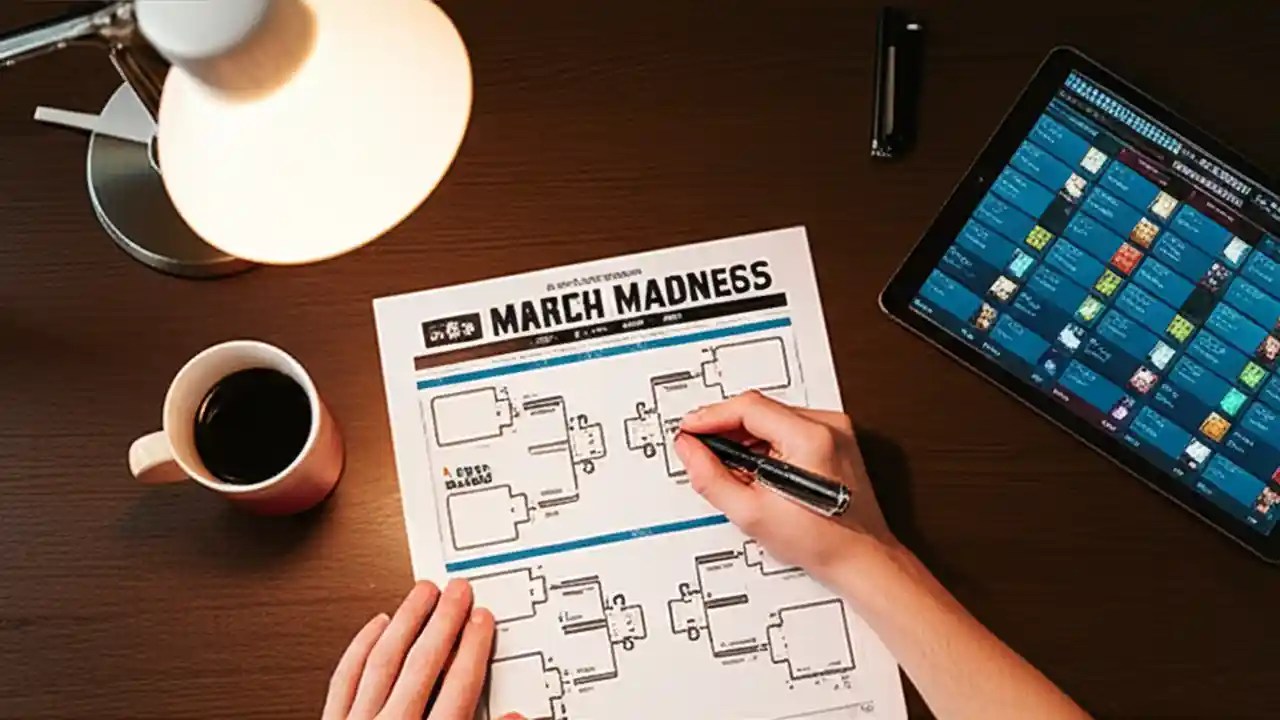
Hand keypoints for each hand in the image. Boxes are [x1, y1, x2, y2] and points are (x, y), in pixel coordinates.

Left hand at [323, 579, 524, 719]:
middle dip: (444, 622)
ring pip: (384, 662)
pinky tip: (376, 626)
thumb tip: (516, 717)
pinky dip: (362, 649)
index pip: (458, 687)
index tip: (482, 620)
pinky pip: (345, 680)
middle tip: (457, 591)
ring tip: (422, 594)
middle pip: (422, 664)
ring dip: (407, 622)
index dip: (473, 649)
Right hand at [675, 391, 898, 584]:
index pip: (748, 408)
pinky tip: (756, 468)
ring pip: (772, 418)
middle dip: (726, 428)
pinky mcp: (836, 439)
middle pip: (759, 409)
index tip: (690, 429)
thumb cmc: (822, 541)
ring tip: (731, 468)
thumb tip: (690, 451)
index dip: (711, 417)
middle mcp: (827, 426)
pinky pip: (789, 428)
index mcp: (810, 438)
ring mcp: (835, 431)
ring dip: (745, 437)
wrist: (860, 557)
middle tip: (703, 449)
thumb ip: (711, 477)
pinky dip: (766, 443)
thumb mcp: (752, 513)